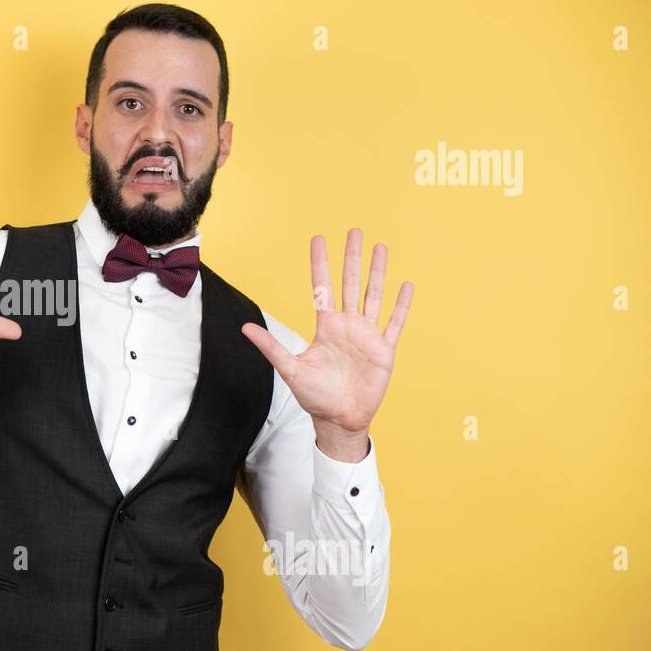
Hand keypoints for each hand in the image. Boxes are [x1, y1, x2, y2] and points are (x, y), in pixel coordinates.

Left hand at [240, 229, 413, 459]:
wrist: (339, 419)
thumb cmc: (315, 396)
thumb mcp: (291, 369)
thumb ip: (271, 347)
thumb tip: (244, 328)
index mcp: (325, 327)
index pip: (322, 287)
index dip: (320, 263)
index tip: (319, 239)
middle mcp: (347, 325)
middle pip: (350, 283)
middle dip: (352, 258)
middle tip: (354, 231)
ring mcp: (367, 335)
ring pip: (374, 296)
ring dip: (377, 272)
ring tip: (380, 248)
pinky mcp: (384, 349)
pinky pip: (394, 322)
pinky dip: (401, 305)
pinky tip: (405, 285)